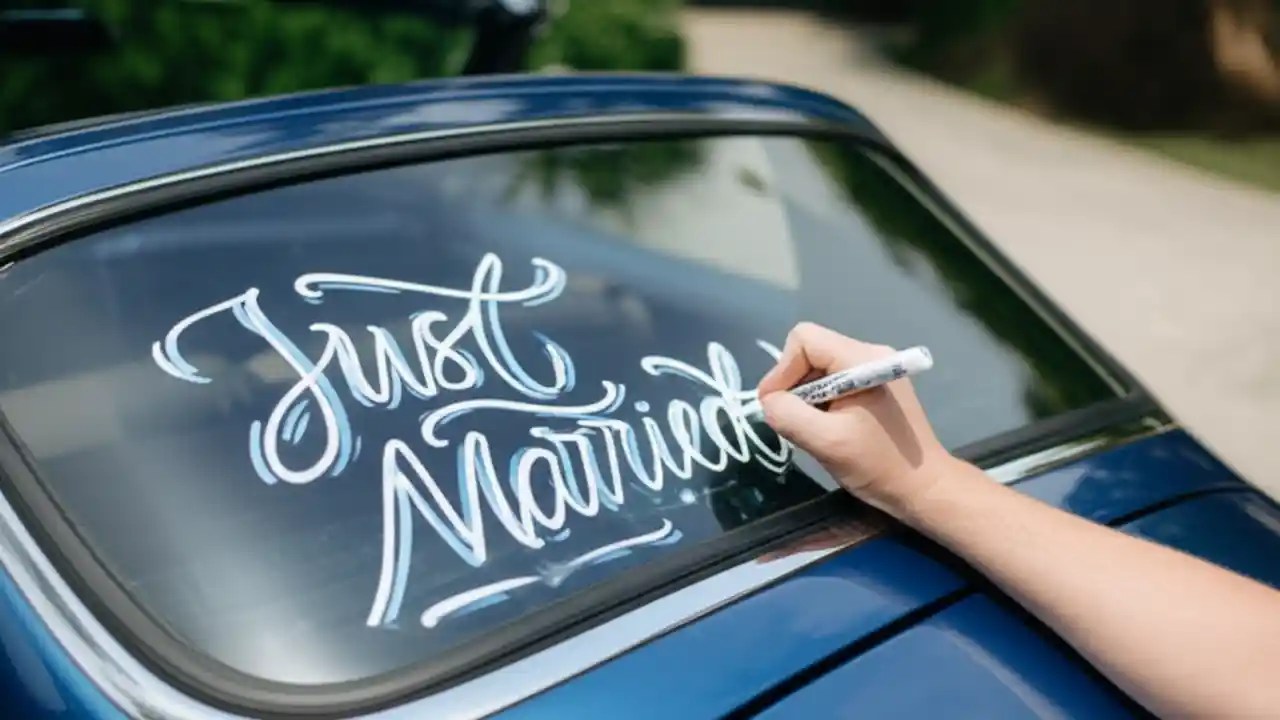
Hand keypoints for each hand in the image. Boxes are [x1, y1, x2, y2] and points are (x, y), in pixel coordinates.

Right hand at [756, 322, 957, 517]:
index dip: (782, 370)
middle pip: (812, 353)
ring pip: (820, 370)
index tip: (776, 406)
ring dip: (807, 398)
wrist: (925, 489)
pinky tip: (829, 430)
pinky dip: (822, 404)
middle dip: (794, 386)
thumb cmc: (879, 465)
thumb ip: (789, 415)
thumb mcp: (826, 442)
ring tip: (814, 430)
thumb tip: (769, 402)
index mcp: (862, 360)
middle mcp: (870, 355)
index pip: (804, 340)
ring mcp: (875, 371)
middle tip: (793, 423)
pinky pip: (835, 384)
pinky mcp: (876, 389)